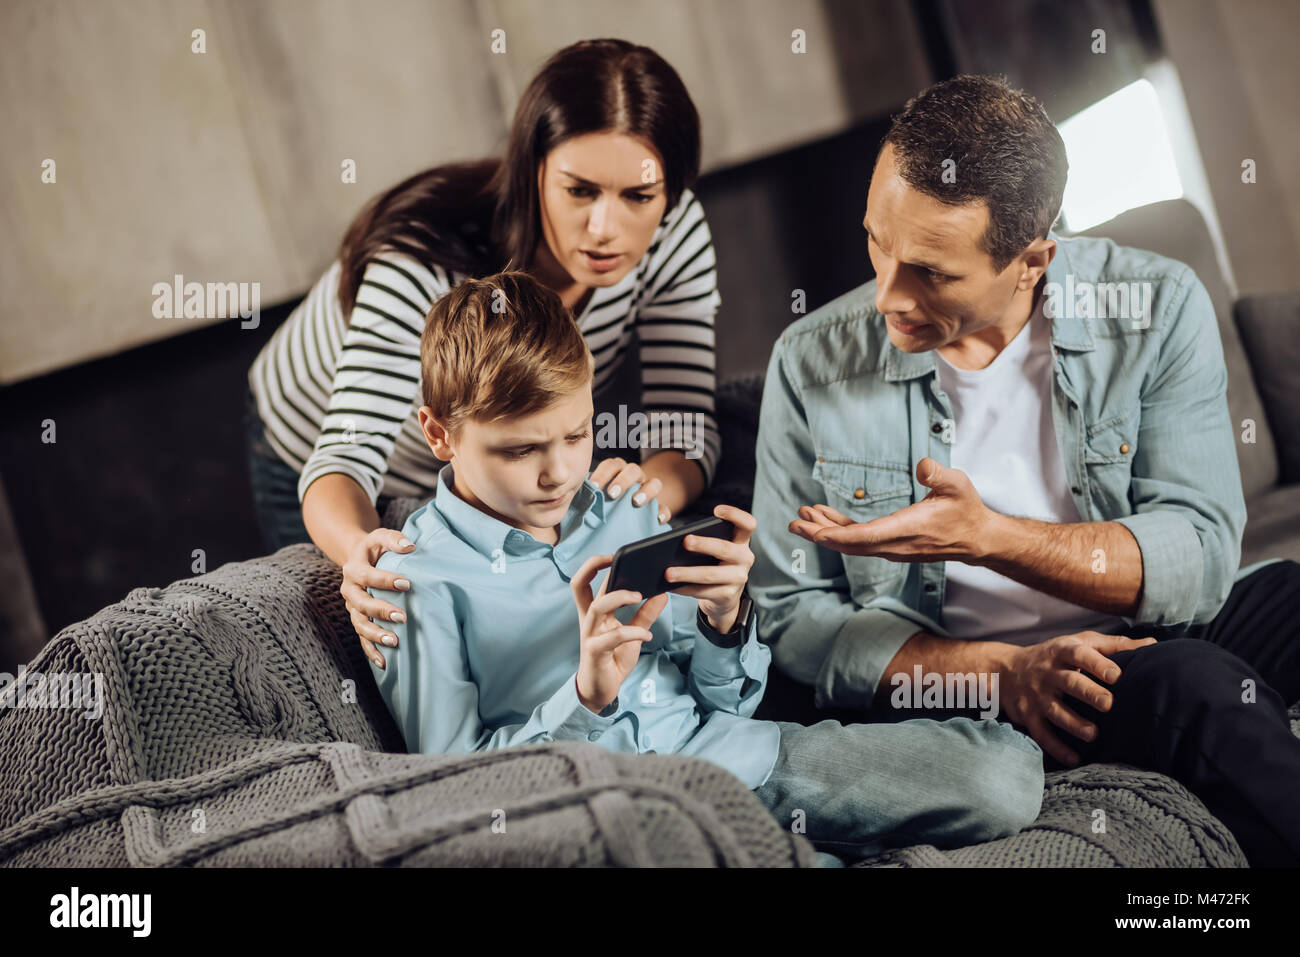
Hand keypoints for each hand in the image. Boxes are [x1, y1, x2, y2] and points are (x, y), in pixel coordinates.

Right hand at [341, 528, 415, 668]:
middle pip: (361, 604)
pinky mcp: (357, 619)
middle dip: (381, 611)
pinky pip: (361, 638)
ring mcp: (352, 607)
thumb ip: (394, 539)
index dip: (385, 580)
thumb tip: (410, 547)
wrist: (357, 558)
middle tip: (403, 617)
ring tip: (395, 642)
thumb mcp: (381, 537)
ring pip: (359, 624)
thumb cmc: (375, 548)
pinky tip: (384, 663)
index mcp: (354, 568)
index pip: (368, 575)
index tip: (407, 583)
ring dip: (376, 635)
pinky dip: (371, 651)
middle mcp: (349, 589)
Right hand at [571, 554, 669, 713]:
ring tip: (639, 596)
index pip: (585, 581)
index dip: (594, 564)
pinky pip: (612, 637)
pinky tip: (647, 637)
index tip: (613, 555)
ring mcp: (589, 635)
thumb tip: (662, 594)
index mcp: (593, 613)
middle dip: (594, 567)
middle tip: (616, 560)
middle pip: (579, 585)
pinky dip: (632, 633)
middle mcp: (588, 620)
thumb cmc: (613, 659)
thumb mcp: (633, 634)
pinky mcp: (595, 652)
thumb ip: (645, 614)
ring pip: (597, 607)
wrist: (601, 690)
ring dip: (618, 596)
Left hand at [590, 457, 669, 523]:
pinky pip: (665, 508)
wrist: (625, 516)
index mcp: (618, 472)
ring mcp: (649, 491)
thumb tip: (567, 506)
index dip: (602, 473)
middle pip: (633, 470)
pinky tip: (657, 519)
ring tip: (636, 502)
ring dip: (646, 491)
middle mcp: (635, 478)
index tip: (593, 487)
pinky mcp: (659, 508)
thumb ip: (586, 500)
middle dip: (623, 480)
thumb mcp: (595, 500)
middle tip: (612, 494)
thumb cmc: (605, 505)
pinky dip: (662, 512)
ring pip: (654, 483)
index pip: (611, 465)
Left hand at [664, 504, 755, 633]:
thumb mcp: (714, 550)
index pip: (748, 524)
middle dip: (704, 545)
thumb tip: (673, 537)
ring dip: (687, 573)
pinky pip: (703, 592)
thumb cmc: (714, 564)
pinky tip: (671, 587)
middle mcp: (744, 558)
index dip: (735, 515)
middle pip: (726, 549)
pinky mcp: (728, 595)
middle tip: (685, 541)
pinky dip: (685, 589)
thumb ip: (703, 539)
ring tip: (668, 572)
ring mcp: (738, 578)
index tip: (716, 510)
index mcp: (742, 542)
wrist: (724, 597)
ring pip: (711, 575)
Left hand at [790, 457, 991, 561]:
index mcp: (908, 528)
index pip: (867, 536)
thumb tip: (922, 465)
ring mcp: (892, 548)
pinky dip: (840, 530)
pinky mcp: (890, 546)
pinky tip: (825, 518)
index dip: (840, 534)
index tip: (816, 532)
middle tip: (795, 522)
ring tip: (803, 516)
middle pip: (850, 544)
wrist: (976, 538)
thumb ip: (939, 475)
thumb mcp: (958, 485)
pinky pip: (859, 541)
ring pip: (852, 543)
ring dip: (826, 530)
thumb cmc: (966, 510)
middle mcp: (896, 544)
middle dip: (820, 533)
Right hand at [999, 631, 1157, 765]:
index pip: (1079, 655)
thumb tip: (1154, 644)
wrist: (1006, 669)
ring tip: (1094, 735)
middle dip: (1087, 693)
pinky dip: (1056, 747)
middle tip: (1108, 704)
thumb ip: (1114, 644)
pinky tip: (1075, 759)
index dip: (1096, 663)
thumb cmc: (1055, 656)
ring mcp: (1036, 695)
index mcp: (1062, 651)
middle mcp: (1048, 673)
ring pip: (1055, 710)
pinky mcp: (1028, 715)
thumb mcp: (1080, 642)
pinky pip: (1041, 733)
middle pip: (1068, 683)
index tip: (1116, 675)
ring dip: (1073, 723)